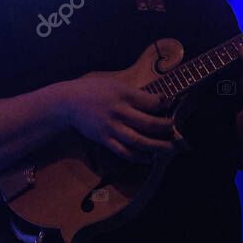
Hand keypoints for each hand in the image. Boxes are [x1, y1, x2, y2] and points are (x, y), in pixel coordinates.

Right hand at [61, 76, 175, 163]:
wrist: (69, 102)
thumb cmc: (93, 90)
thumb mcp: (113, 83)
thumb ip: (132, 93)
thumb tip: (155, 101)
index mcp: (122, 94)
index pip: (150, 101)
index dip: (163, 103)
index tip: (169, 104)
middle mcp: (118, 111)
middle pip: (148, 123)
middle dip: (165, 127)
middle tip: (173, 127)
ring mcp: (111, 128)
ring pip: (138, 141)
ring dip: (156, 146)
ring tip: (169, 149)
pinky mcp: (104, 140)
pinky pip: (123, 151)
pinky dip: (138, 157)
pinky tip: (148, 158)